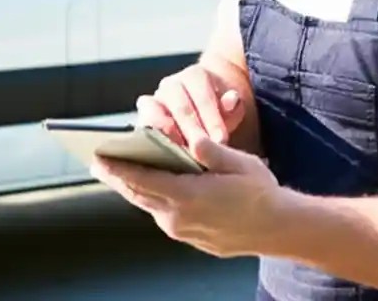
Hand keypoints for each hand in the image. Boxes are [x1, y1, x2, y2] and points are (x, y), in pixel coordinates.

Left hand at [91, 135, 284, 257]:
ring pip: (149, 205)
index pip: (142, 179)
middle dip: (117, 177)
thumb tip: (192, 140)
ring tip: (122, 172)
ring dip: (135, 188)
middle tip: (99, 162)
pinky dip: (154, 199)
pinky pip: (164, 215)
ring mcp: (182, 230)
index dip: (117, 167)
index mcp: (188, 195)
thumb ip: (211, 150)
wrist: (278, 229)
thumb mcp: (239, 164)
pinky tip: (155, 187)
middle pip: (138, 194)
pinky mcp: (189, 237)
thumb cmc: (261, 193)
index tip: (99, 156)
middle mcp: (178, 217)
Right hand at [136, 64, 245, 146]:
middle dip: (193, 130)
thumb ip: (232, 106)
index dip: (212, 118)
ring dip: (168, 134)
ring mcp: (154, 99)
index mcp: (195, 76)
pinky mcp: (142, 118)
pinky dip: (151, 139)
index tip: (221, 140)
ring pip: (156, 113)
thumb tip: (232, 100)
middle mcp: (171, 84)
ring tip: (181, 153)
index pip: (203, 95)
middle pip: (180, 106)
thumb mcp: (230, 109)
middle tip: (203, 152)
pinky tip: (163, 156)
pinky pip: (142, 125)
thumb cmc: (218, 112)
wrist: (199, 112)